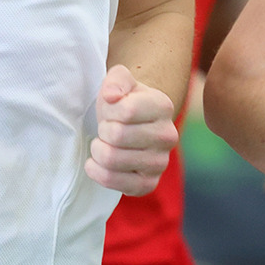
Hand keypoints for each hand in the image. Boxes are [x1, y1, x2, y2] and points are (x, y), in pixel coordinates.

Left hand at [84, 64, 178, 195]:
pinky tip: (96, 162)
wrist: (131, 126)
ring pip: (112, 159)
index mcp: (163, 106)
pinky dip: (96, 171)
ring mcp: (160, 163)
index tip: (110, 110)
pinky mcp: (148, 184)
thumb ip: (116, 80)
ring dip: (97, 150)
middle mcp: (168, 136)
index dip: (109, 110)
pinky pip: (113, 181)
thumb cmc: (122, 102)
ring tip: (102, 144)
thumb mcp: (118, 81)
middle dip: (102, 130)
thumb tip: (112, 96)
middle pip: (117, 136)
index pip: (126, 111)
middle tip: (105, 129)